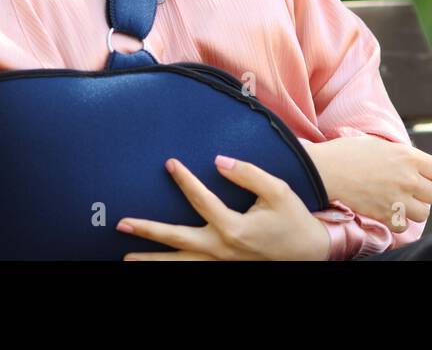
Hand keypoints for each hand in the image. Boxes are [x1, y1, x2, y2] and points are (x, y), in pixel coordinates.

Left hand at [117, 156, 331, 260]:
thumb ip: (248, 174)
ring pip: (180, 263)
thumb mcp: (277, 191)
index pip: (201, 200)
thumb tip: (218, 161)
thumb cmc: (293, 219)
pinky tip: (157, 264)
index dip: (184, 179)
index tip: (169, 163)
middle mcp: (222, 249)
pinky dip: (173, 267)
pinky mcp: (224, 268)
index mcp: (234, 228)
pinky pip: (192, 270)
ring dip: (152, 261)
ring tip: (125, 257)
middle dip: (148, 231)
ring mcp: (221, 263)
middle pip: (177, 240)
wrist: (309, 254)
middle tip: (122, 224)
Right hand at [306, 135, 431, 231]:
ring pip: (424, 213)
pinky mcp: (386, 215)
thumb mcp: (380, 144)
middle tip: (408, 191)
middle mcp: (408, 178)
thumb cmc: (348, 153)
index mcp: (408, 156)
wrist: (327, 170)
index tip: (421, 176)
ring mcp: (398, 198)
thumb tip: (413, 164)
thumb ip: (401, 155)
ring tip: (398, 202)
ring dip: (413, 210)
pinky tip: (387, 211)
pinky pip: (404, 226)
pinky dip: (397, 222)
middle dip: (424, 194)